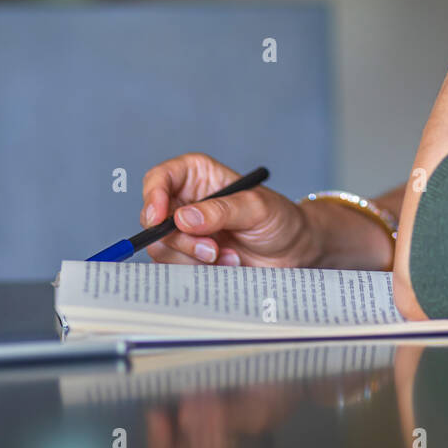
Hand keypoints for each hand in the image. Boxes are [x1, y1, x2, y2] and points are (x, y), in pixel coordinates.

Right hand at [140, 153, 313, 266]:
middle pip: (155, 219)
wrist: (293, 252)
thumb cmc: (279, 219)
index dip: (153, 196)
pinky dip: (201, 271)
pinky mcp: (191, 258)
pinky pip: (177, 267)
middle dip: (181, 239)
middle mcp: (187, 202)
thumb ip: (221, 211)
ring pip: (162, 247)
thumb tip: (184, 218)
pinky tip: (228, 264)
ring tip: (229, 256)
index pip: (160, 178)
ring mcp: (187, 232)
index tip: (159, 218)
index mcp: (199, 176)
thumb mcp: (256, 208)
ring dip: (195, 258)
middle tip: (211, 249)